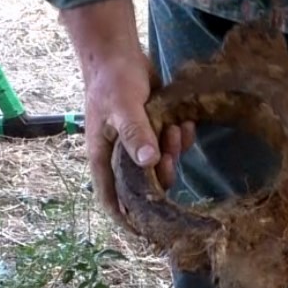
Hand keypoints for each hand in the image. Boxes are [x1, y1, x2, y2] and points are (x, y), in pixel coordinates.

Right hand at [81, 53, 194, 216]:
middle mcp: (120, 156)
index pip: (111, 199)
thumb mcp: (122, 107)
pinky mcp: (154, 131)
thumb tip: (149, 163)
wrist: (119, 53)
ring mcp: (138, 144)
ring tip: (174, 128)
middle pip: (145, 185)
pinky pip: (171, 146)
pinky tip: (183, 122)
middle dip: (161, 176)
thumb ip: (136, 133)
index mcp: (104, 157)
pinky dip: (180, 138)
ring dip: (173, 152)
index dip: (126, 219)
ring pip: (161, 165)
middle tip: (169, 156)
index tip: (146, 235)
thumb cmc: (112, 81)